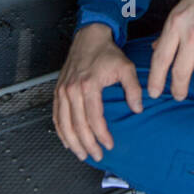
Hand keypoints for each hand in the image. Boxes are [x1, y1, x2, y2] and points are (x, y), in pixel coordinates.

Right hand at [53, 23, 143, 160]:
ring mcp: (62, 90)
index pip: (94, 118)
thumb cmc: (106, 52)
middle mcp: (72, 90)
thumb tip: (137, 108)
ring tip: (82, 154)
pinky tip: (66, 140)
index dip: (101, 135)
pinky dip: (60, 130)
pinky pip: (56, 115)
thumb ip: (133, 89)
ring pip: (64, 123)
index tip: (109, 145)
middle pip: (78, 125)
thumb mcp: (126, 67)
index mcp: (88, 85)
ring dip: (73, 141)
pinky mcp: (58, 90)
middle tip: (97, 156)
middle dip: (87, 144)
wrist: (89, 36)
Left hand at [147, 0, 193, 100]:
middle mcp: (193, 33)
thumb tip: (157, 49)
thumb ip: (169, 31)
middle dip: (178, 88)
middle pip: (180, 71)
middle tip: (179, 95)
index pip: (161, 59)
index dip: (156, 80)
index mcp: (176, 23)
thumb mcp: (181, 7)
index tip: (154, 93)